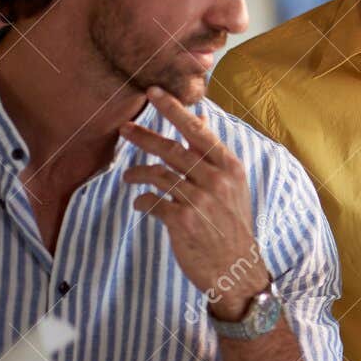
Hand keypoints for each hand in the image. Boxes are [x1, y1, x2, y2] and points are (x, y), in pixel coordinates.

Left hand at [120, 87, 270, 321]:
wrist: (237, 268)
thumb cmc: (231, 223)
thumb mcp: (232, 184)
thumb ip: (213, 152)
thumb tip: (200, 117)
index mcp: (230, 167)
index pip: (198, 130)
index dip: (174, 109)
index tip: (154, 92)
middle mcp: (217, 180)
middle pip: (172, 149)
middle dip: (144, 137)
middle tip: (123, 129)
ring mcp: (200, 201)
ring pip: (157, 174)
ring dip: (137, 173)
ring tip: (128, 176)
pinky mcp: (184, 222)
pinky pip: (151, 202)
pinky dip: (141, 201)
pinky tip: (141, 204)